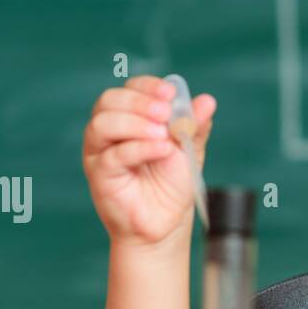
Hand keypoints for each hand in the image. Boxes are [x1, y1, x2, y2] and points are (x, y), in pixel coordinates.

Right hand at [81, 76, 214, 249]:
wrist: (167, 222)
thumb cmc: (172, 183)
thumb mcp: (188, 149)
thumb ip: (194, 125)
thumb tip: (207, 101)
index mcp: (130, 116)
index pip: (130, 88)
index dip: (148, 86)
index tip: (170, 92)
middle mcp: (110, 129)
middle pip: (110, 100)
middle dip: (140, 102)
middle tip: (165, 113)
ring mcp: (101, 151)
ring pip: (103, 123)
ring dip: (135, 123)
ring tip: (163, 134)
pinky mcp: (100, 173)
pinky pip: (113, 155)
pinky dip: (139, 148)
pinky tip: (161, 149)